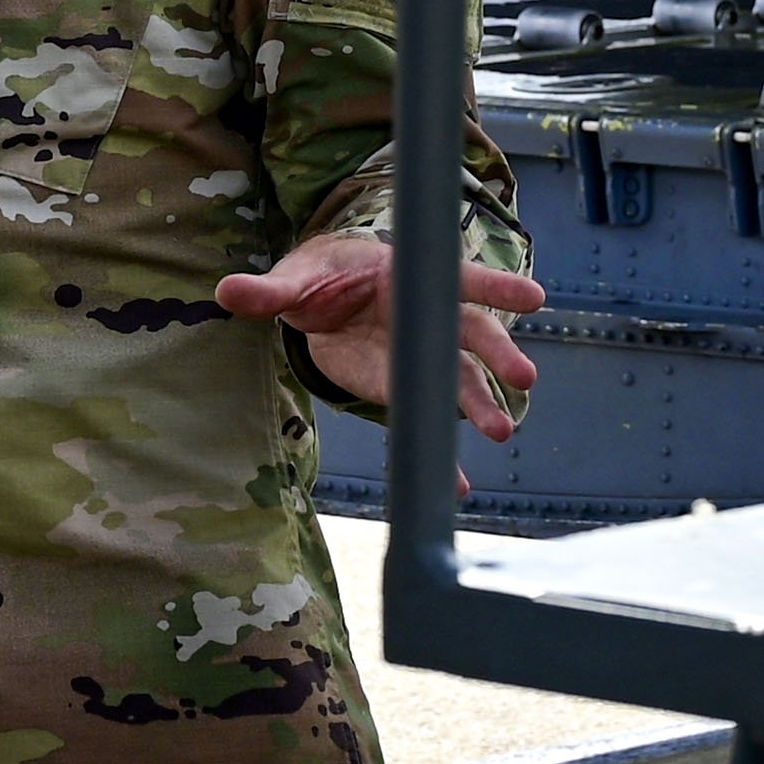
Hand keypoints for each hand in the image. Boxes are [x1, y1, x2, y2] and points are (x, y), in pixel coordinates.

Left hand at [215, 231, 545, 441]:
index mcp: (405, 277)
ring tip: (501, 431)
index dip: (495, 285)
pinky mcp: (402, 387)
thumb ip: (267, 291)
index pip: (455, 278)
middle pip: (469, 334)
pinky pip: (427, 420)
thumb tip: (229, 291)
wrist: (315, 297)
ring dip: (479, 403)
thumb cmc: (314, 274)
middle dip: (497, 356)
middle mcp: (424, 316)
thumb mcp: (291, 279)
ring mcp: (418, 354)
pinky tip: (454, 489)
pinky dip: (440, 456)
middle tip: (523, 380)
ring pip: (457, 379)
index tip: (535, 296)